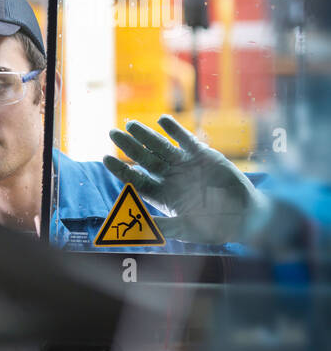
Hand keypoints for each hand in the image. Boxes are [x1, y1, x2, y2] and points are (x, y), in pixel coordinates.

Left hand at [104, 115, 268, 243]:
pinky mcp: (202, 155)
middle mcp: (168, 177)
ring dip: (146, 135)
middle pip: (143, 159)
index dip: (121, 169)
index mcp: (160, 195)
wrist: (244, 216)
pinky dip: (175, 130)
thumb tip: (135, 227)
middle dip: (128, 146)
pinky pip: (185, 140)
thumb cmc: (214, 227)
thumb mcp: (186, 230)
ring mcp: (184, 164)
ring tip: (131, 124)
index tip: (106, 159)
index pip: (135, 180)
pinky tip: (162, 121)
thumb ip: (162, 227)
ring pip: (161, 146)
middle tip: (112, 133)